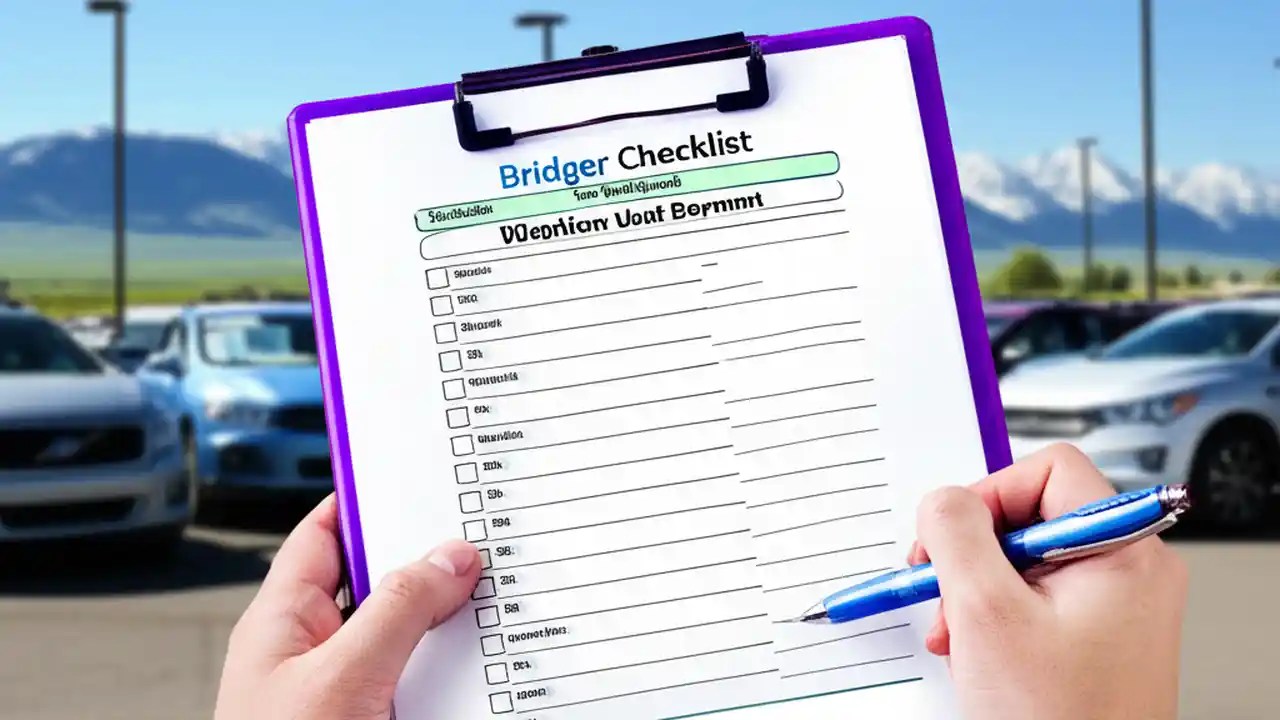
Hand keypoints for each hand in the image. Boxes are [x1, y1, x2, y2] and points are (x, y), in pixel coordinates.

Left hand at [214, 495, 481, 719]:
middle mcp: (310, 651)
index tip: (418, 476)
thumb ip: (397, 610)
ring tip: (485, 611)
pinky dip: (448, 669)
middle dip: (425, 567)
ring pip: (403, 636)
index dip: (367, 501)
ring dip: (444, 625)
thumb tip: (449, 559)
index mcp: (282, 620)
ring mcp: (340, 689)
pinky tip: (477, 666)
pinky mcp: (369, 716)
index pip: (324, 534)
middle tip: (476, 547)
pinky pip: (415, 679)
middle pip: (376, 583)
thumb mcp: (343, 675)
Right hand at [910, 444, 1187, 719]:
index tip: (952, 534)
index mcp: (1124, 549)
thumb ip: (955, 535)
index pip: (1050, 469)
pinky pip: (1037, 598)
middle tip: (943, 589)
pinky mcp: (1100, 636)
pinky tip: (977, 652)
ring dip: (977, 591)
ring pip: (1026, 561)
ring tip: (959, 635)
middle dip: (974, 554)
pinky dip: (996, 618)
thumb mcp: (984, 613)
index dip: (989, 493)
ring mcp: (1118, 606)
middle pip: (1032, 516)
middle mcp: (1131, 569)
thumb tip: (943, 499)